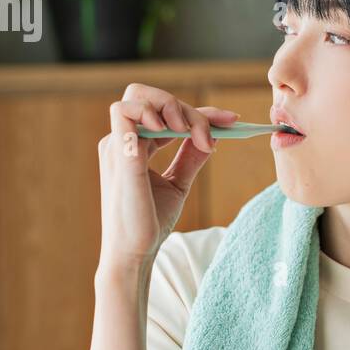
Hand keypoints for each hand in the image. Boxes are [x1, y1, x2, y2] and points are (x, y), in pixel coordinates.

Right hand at [96, 83, 238, 270]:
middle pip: (153, 99)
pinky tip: (173, 130)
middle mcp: (122, 141)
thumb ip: (190, 157)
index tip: (231, 120)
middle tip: (211, 136)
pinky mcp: (119, 154)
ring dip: (171, 106)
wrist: (135, 253)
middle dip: (188, 109)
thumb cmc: (150, 221)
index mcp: (134, 146)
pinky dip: (149, 111)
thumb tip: (213, 136)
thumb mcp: (178, 183)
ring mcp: (117, 145)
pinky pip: (124, 111)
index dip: (200, 112)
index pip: (166, 114)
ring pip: (139, 97)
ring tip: (192, 133)